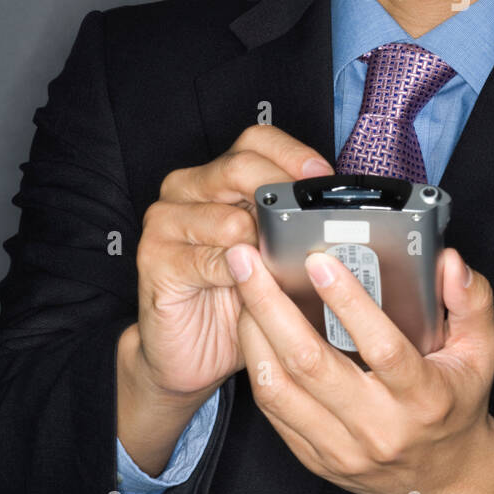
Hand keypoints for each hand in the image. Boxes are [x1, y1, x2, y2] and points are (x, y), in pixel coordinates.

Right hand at [132, 125, 334, 400]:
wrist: (190, 351)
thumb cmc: (238, 298)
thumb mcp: (273, 254)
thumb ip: (291, 225)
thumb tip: (338, 213)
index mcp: (218, 176)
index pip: (256, 141)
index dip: (293, 154)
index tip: (323, 178)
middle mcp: (188, 188)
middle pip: (240, 167)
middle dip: (282, 192)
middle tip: (309, 220)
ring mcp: (166, 221)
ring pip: (227, 218)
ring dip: (261, 246)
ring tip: (278, 268)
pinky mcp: (155, 258)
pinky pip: (210, 261)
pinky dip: (237, 276)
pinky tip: (247, 288)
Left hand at [227, 240, 493, 493]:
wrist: (444, 479)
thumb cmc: (458, 404)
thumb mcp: (482, 351)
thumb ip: (472, 300)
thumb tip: (449, 261)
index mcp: (423, 398)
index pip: (381, 348)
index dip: (348, 303)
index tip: (319, 262)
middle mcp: (378, 428)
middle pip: (310, 364)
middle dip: (270, 306)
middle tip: (248, 262)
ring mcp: (341, 449)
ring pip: (278, 388)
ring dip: (252, 333)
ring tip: (242, 287)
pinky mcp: (315, 458)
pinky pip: (273, 411)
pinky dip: (256, 364)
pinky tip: (251, 328)